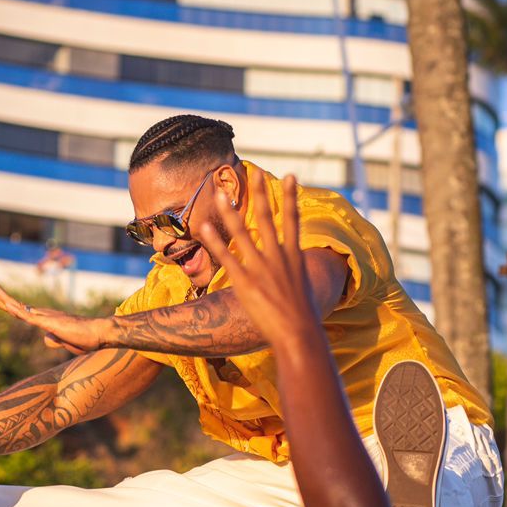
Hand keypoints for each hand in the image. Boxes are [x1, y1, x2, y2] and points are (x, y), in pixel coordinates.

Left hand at [0, 286, 112, 354]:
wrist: (100, 335)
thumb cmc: (86, 340)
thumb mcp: (66, 343)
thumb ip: (55, 339)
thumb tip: (45, 338)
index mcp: (46, 320)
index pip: (22, 312)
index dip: (9, 306)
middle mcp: (44, 315)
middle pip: (17, 306)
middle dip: (0, 298)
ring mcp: (47, 318)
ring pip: (21, 308)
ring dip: (4, 300)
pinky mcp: (52, 323)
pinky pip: (32, 318)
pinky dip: (19, 311)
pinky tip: (9, 306)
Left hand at [200, 170, 313, 348]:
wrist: (298, 334)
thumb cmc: (301, 315)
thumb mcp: (302, 287)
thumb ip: (296, 271)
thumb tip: (301, 265)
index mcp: (294, 257)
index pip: (293, 220)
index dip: (291, 197)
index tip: (291, 175)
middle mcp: (278, 258)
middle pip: (266, 218)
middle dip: (260, 194)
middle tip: (253, 172)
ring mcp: (261, 270)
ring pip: (243, 234)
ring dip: (229, 212)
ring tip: (218, 193)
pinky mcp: (246, 284)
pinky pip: (227, 258)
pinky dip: (215, 242)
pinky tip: (204, 227)